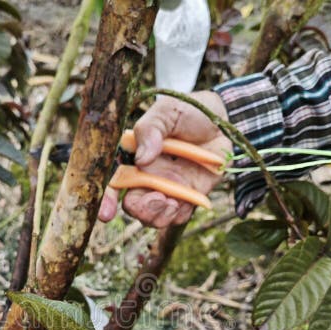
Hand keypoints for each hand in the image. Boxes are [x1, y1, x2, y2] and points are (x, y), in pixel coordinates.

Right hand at [98, 90, 231, 227]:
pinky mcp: (188, 197)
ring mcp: (167, 189)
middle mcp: (146, 177)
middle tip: (157, 198)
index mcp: (133, 156)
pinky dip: (178, 214)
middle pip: (132, 205)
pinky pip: (177, 217)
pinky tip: (187, 200)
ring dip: (159, 215)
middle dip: (141, 209)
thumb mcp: (166, 111)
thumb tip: (141, 159)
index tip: (107, 214)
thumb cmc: (188, 112)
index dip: (106, 200)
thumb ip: (150, 130)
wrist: (224, 119)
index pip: (114, 181)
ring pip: (153, 217)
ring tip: (172, 201)